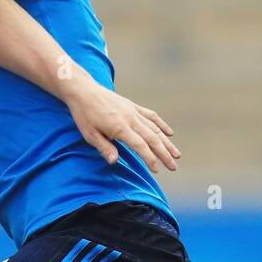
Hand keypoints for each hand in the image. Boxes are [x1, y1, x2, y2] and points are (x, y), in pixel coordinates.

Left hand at [65, 79, 180, 172]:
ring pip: (155, 128)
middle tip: (174, 167)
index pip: (140, 145)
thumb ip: (104, 148)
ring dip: (167, 143)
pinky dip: (162, 125)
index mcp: (120, 127)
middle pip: (152, 138)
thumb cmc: (84, 115)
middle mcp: (130, 118)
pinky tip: (169, 134)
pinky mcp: (133, 106)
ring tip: (177, 155)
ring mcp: (134, 111)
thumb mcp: (89, 134)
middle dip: (165, 154)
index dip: (150, 158)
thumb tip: (115, 162)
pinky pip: (151, 116)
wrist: (84, 91)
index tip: (156, 170)